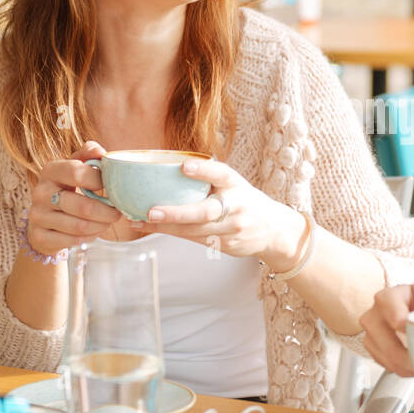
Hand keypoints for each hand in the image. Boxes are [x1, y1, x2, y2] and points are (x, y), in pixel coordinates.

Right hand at [27, 140, 123, 255]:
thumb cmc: (67, 187)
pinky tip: (93, 231)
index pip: (78, 173)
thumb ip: (89, 154)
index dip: (101, 181)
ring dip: (101, 225)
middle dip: (108, 212)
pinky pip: (73, 240)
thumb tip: (101, 153)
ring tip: (107, 221)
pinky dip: (89, 237)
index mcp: (51, 170)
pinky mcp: (40, 236)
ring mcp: (38, 215)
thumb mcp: (75, 166)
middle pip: (83, 206)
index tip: (112, 187)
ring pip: (80, 226)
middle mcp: (40, 192)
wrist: (44, 217)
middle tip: (118, 213)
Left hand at [130, 157, 303, 265]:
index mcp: (236, 185)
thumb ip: (209, 179)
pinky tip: (152, 229)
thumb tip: (167, 169)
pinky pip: (196, 241)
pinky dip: (174, 234)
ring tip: (139, 221)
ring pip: (195, 231)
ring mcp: (232, 229)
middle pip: (205, 212)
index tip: (184, 166)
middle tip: (151, 211)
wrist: (274, 230)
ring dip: (166, 227)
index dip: (204, 171)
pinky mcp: (227, 246)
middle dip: (176, 213)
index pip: (222, 174)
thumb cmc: (244, 201)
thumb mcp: (234, 185)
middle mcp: (236, 207)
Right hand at [356, 282, 413, 376]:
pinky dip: (400, 368)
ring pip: (388, 359)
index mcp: (386, 299)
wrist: (400, 303)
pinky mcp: (369, 346)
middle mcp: (372, 315)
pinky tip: (410, 362)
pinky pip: (385, 364)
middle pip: (391, 347)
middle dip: (412, 358)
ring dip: (407, 367)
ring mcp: (369, 333)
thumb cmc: (412, 298)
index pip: (398, 320)